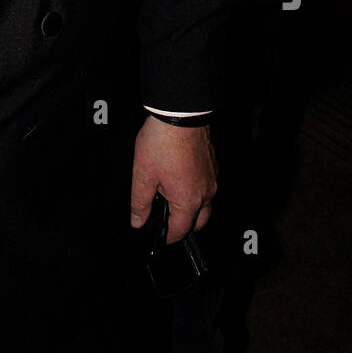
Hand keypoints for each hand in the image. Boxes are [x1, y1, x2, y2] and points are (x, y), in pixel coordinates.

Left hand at [129, 115, 216, 244]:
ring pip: (206, 203)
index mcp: (188, 200)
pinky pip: (207, 185)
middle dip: (185, 225)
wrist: (180, 114)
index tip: (161, 238)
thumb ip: (140, 202)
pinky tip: (181, 178)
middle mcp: (206, 192)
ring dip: (192, 207)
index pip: (181, 230)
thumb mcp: (143, 175)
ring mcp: (212, 177)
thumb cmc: (162, 143)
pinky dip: (197, 189)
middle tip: (168, 221)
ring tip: (172, 197)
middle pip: (199, 221)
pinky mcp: (213, 163)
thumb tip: (138, 221)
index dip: (169, 238)